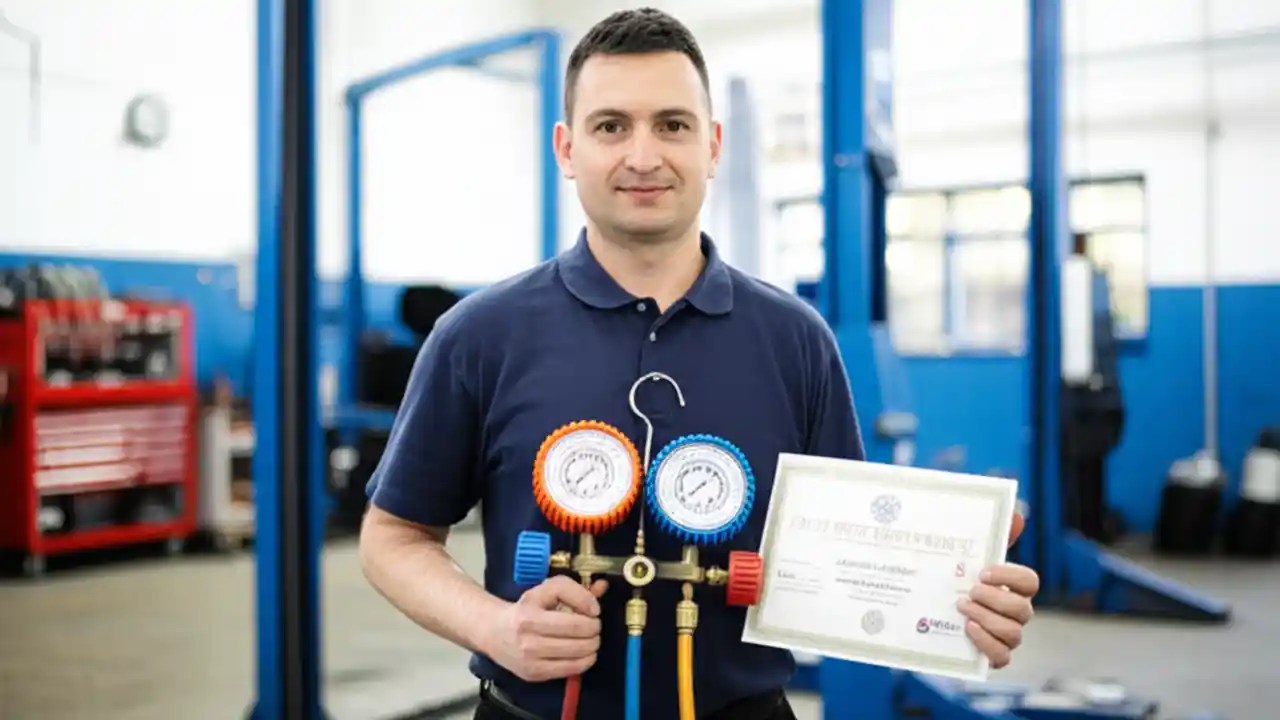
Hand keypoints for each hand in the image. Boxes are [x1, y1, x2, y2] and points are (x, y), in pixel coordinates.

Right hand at [483, 575, 607, 682]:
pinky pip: (571, 670)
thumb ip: (573, 588)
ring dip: (592, 646)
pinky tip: (583, 652)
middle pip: (580, 641)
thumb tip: (600, 589)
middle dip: (595, 631)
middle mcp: (529, 643)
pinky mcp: (535, 674)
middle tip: (593, 625)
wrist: (494, 632)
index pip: (575, 621)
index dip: (592, 615)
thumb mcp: (545, 589)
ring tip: (589, 638)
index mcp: (530, 618)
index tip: (593, 611)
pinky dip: (584, 661)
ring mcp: (531, 662)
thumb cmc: (524, 608)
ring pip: (578, 657)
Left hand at [957, 509, 1037, 668]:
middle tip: (970, 591)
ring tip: (962, 608)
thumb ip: (992, 535)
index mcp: (1013, 587)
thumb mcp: (970, 556)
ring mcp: (1006, 635)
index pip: (1030, 582)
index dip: (1011, 577)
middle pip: (1023, 609)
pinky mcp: (993, 655)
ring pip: (1013, 633)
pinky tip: (968, 629)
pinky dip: (987, 644)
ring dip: (987, 619)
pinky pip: (1002, 657)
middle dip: (996, 600)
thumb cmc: (957, 579)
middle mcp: (1015, 612)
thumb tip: (1016, 511)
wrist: (929, 613)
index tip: (984, 572)